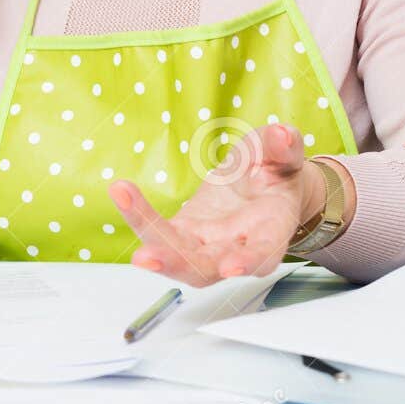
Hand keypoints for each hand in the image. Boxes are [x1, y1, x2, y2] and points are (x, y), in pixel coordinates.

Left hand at [106, 123, 325, 286]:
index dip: (249, 262)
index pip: (263, 253)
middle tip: (146, 257)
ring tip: (124, 206)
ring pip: (177, 257)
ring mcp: (206, 245)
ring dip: (150, 242)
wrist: (260, 185)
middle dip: (176, 264)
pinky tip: (121, 191)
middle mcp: (236, 247)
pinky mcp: (182, 235)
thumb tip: (283, 134)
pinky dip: (138, 214)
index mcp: (271, 230)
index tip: (231, 267)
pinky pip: (157, 231)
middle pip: (205, 269)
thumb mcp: (282, 153)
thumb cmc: (275, 173)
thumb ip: (283, 147)